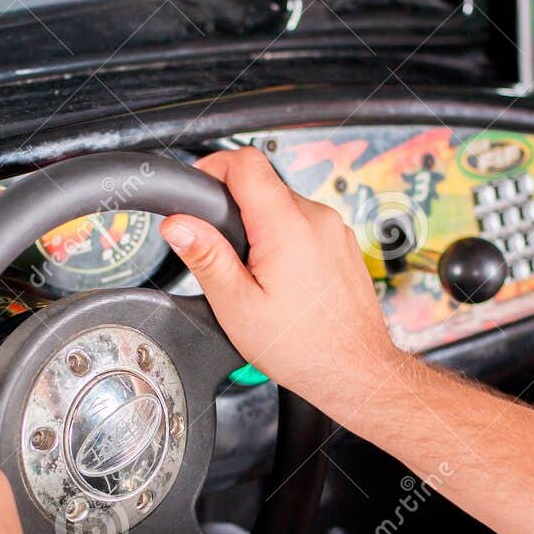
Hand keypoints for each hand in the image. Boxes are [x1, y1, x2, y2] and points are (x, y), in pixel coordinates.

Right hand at [160, 148, 402, 410]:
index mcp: (287, 226)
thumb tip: (177, 224)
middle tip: (222, 251)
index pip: (245, 162)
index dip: (213, 167)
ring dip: (261, 227)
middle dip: (235, 209)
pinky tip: (281, 279)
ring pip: (283, 206)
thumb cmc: (304, 347)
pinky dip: (285, 240)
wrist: (355, 370)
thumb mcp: (237, 306)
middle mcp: (317, 219)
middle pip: (263, 183)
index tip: (199, 190)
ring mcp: (334, 230)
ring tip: (254, 273)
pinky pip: (305, 225)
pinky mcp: (342, 243)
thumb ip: (205, 257)